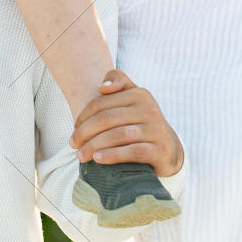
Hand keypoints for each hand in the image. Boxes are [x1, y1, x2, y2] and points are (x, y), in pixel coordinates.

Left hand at [68, 70, 183, 177]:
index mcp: (139, 94)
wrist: (168, 150)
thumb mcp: (132, 99)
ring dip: (95, 146)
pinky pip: (133, 152)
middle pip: (107, 119)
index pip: (101, 103)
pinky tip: (98, 159)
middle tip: (73, 145)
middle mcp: (150, 109)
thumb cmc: (140, 123)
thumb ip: (118, 82)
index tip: (74, 129)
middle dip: (85, 132)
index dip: (83, 117)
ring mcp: (156, 130)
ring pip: (118, 135)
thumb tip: (102, 87)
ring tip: (81, 155)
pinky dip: (112, 155)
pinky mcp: (161, 150)